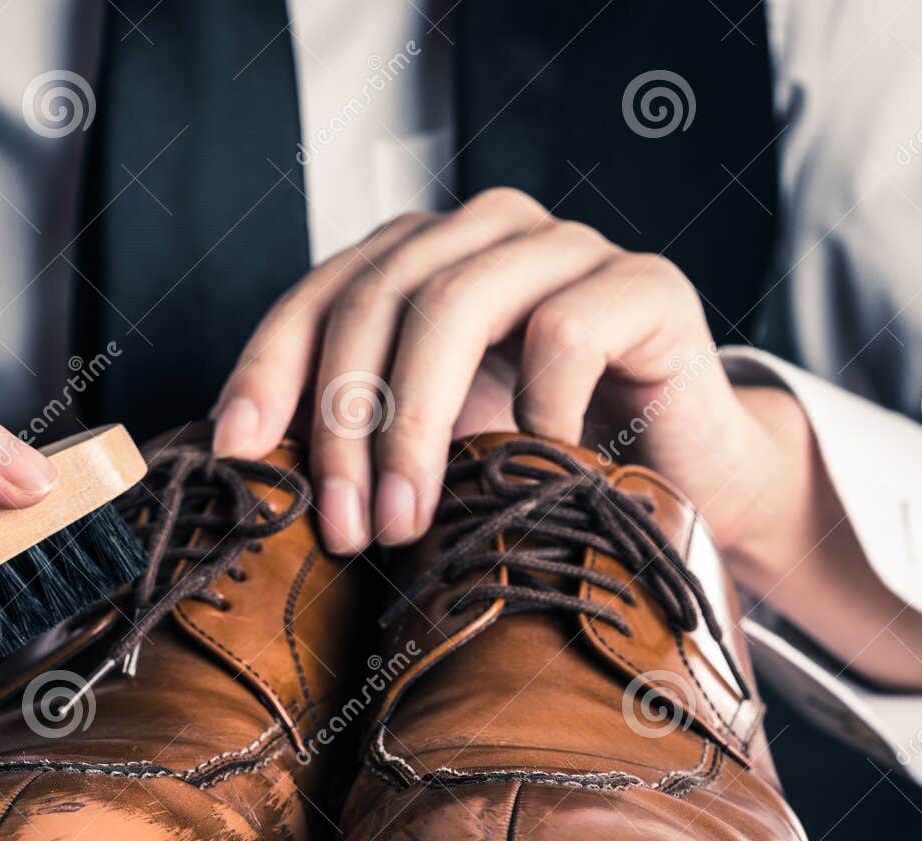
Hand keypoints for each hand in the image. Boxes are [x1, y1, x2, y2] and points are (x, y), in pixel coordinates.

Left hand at [210, 188, 768, 554]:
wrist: (687, 478)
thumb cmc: (541, 462)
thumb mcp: (430, 445)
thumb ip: (353, 431)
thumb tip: (242, 467)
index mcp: (422, 258)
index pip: (320, 294)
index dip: (267, 367)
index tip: (234, 452)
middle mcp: (486, 233)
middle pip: (377, 298)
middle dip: (344, 421)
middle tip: (341, 526)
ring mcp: (568, 246)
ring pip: (454, 305)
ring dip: (415, 423)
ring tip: (405, 520)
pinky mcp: (646, 283)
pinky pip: (567, 330)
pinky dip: (538, 408)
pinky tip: (539, 469)